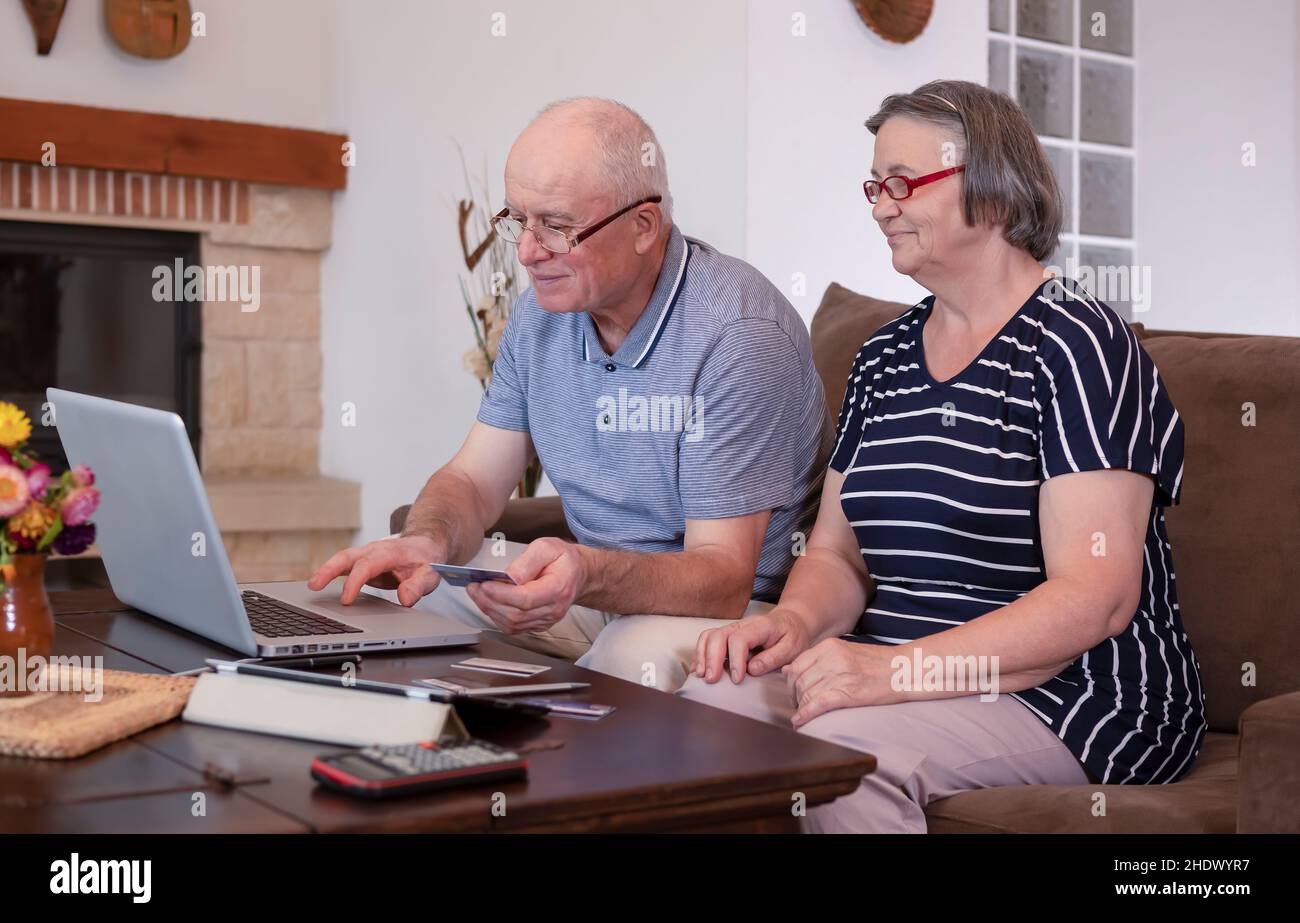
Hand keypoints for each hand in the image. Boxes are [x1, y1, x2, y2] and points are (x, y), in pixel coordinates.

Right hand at [307, 534, 446, 606]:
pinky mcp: (362, 561)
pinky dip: (330, 573)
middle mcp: (374, 550)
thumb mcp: (430, 574)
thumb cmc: (426, 559)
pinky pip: (344, 565)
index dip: (354, 582)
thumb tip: (404, 599)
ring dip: (325, 571)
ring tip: (312, 587)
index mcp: (389, 553)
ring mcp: (366, 555)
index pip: (367, 566)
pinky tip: (320, 585)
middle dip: (328, 570)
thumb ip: (418, 586)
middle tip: (314, 585)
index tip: (345, 600)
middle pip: (347, 556)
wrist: (426, 544)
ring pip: (341, 559)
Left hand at [466, 537, 587, 634]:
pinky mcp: (538, 624)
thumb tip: (508, 577)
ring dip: (490, 610)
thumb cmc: (563, 559)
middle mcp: (553, 609)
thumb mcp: (547, 547)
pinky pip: (514, 627)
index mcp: (558, 588)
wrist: (578, 574)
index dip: (501, 594)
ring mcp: (546, 620)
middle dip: (490, 602)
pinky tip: (489, 602)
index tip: (484, 584)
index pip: (525, 599)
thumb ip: (527, 561)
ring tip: (477, 593)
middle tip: (474, 587)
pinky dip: (497, 616)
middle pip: (516, 614)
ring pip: (512, 624)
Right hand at [691, 608, 810, 683]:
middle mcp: (742, 625)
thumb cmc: (792, 635)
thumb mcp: (793, 647)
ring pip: (709, 636)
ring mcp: (732, 629)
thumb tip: (752, 669)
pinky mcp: (727, 635)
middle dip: (712, 658)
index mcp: (760, 626)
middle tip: (712, 679)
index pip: (739, 639)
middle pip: (719, 635)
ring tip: (701, 675)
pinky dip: (701, 654)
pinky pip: (708, 640)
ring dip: (702, 655)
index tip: (737, 679)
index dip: (735, 660)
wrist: (790, 621)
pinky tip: (699, 670)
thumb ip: (774, 657)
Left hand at [782, 637, 900, 726]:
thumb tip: (786, 670)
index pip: (796, 665)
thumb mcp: (844, 651)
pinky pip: (818, 704)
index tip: (795, 692)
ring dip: (801, 707)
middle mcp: (831, 658)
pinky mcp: (848, 693)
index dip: (791, 682)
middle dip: (795, 696)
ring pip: (806, 693)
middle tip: (799, 705)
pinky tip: (800, 721)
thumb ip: (816, 659)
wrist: (904, 669)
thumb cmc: (876, 663)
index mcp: (829, 646)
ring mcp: (840, 675)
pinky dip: (806, 714)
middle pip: (798, 681)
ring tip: (804, 714)